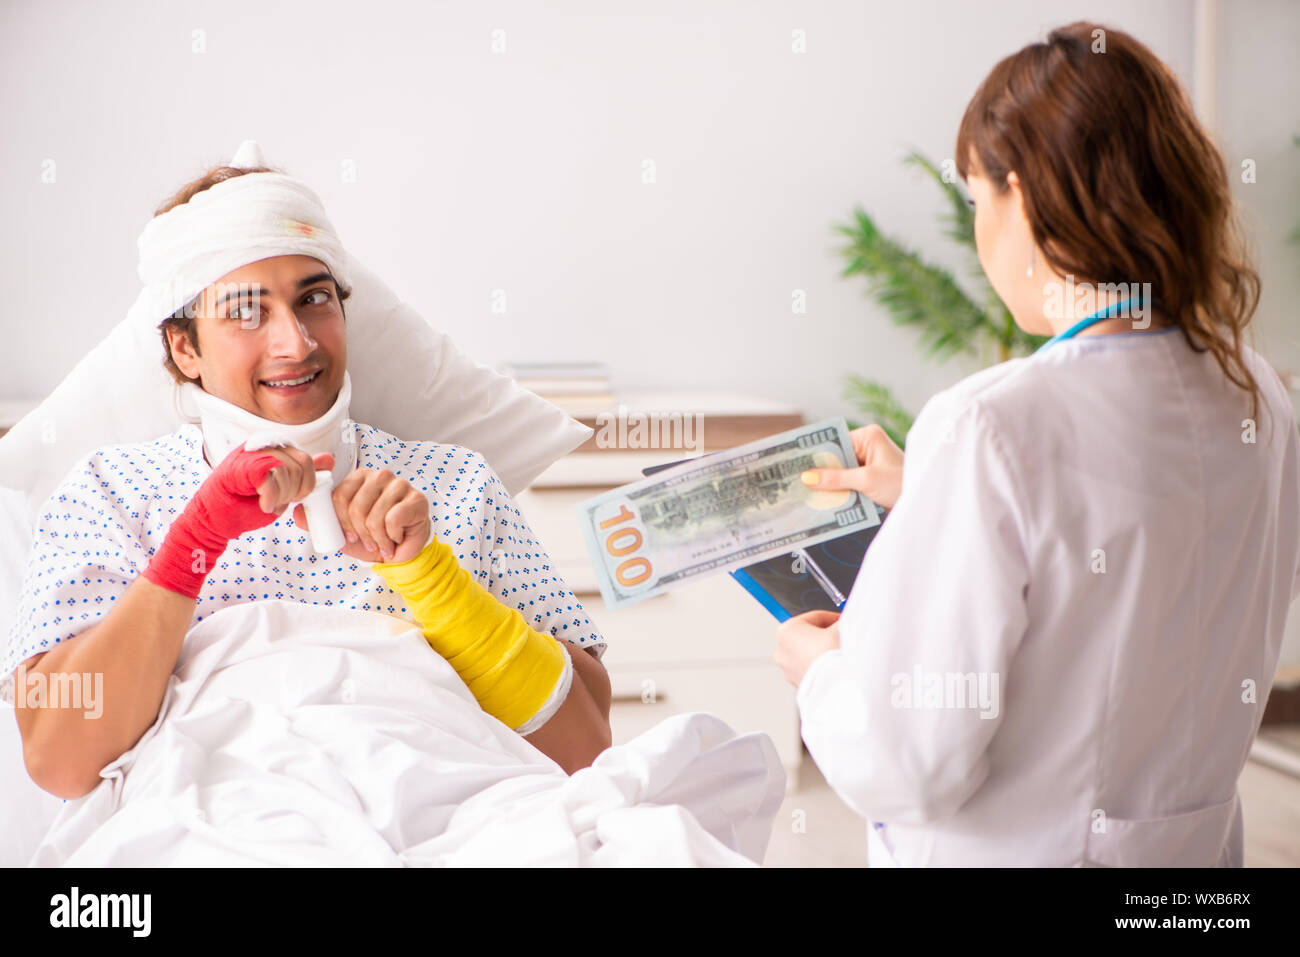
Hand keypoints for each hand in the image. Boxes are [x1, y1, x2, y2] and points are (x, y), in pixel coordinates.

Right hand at [143, 444, 331, 598]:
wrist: (214, 520)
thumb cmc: (244, 505)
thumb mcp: (284, 489)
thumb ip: (304, 474)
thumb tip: (328, 458)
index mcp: (274, 448)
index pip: (307, 460)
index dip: (305, 484)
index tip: (289, 496)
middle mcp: (264, 444)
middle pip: (302, 464)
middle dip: (295, 491)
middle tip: (276, 500)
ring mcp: (252, 452)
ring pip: (288, 471)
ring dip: (282, 496)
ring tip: (266, 501)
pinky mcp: (243, 464)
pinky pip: (272, 478)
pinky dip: (271, 497)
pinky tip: (262, 503)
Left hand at [293, 467, 429, 563]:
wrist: (401, 554)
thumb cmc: (374, 539)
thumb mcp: (342, 533)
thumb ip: (319, 521)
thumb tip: (296, 514)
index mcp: (359, 479)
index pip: (339, 495)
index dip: (341, 521)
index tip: (350, 535)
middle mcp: (380, 476)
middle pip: (356, 506)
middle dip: (360, 533)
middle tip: (368, 542)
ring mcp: (400, 485)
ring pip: (375, 516)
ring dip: (377, 538)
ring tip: (383, 542)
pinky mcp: (416, 499)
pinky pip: (393, 519)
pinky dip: (392, 536)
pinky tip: (397, 537)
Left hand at [774, 609, 841, 686]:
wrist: (838, 687)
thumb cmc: (834, 658)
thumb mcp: (841, 629)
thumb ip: (842, 620)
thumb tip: (847, 620)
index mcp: (787, 631)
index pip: (816, 617)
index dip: (834, 618)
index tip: (844, 621)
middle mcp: (782, 651)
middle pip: (811, 635)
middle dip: (828, 634)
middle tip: (844, 636)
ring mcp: (788, 670)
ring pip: (810, 652)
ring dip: (824, 650)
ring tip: (841, 652)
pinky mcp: (797, 683)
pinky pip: (810, 667)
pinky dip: (821, 665)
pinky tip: (836, 665)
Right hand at [800, 424, 902, 509]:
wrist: (923, 503)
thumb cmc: (901, 484)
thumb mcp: (866, 480)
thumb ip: (836, 478)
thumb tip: (808, 477)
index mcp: (868, 436)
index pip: (835, 442)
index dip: (817, 453)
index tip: (797, 463)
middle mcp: (867, 446)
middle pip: (836, 458)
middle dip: (821, 471)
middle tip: (797, 482)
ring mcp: (868, 463)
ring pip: (840, 472)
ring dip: (829, 484)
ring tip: (806, 493)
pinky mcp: (869, 479)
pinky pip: (847, 482)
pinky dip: (838, 490)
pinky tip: (824, 499)